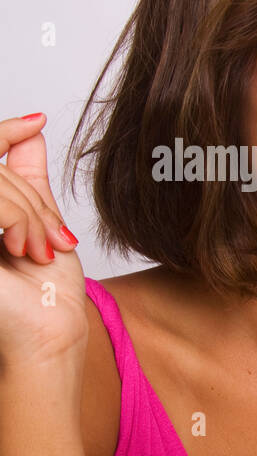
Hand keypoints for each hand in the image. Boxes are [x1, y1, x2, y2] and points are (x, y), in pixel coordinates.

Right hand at [0, 113, 87, 367]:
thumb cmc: (45, 289)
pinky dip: (17, 220)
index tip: (35, 122)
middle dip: (31, 201)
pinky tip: (21, 250)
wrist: (45, 333)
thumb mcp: (39, 220)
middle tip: (53, 238)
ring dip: (27, 214)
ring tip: (38, 250)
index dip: (5, 132)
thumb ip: (26, 177)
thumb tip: (33, 127)